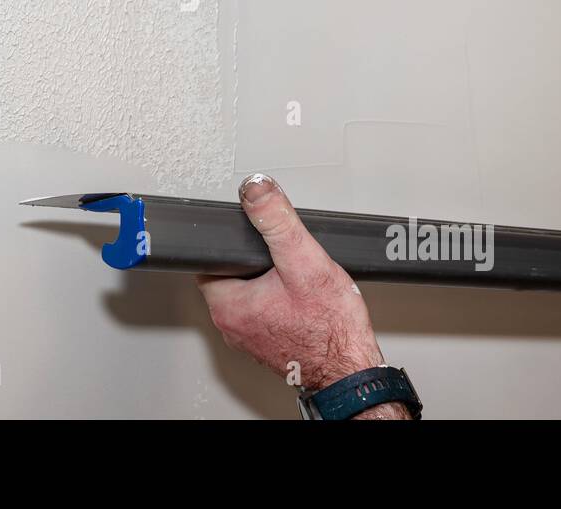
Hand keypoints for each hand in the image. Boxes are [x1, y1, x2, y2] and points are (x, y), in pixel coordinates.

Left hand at [196, 173, 409, 418]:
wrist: (352, 371)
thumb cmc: (330, 329)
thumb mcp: (304, 261)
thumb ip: (277, 221)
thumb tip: (256, 190)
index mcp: (227, 304)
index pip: (209, 258)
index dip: (231, 239)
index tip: (251, 233)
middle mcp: (231, 324)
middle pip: (231, 272)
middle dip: (256, 259)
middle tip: (283, 257)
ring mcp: (248, 336)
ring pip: (249, 291)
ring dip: (269, 279)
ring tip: (294, 277)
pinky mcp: (266, 342)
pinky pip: (264, 310)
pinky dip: (279, 299)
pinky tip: (300, 299)